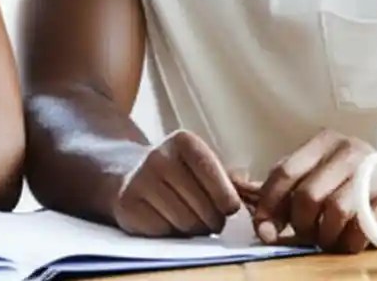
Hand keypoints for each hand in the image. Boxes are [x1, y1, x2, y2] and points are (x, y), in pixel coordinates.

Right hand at [111, 130, 242, 236]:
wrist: (130, 175)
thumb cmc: (179, 175)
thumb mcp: (202, 165)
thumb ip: (228, 179)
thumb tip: (249, 195)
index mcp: (183, 141)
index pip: (213, 175)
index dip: (226, 198)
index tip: (229, 209)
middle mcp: (159, 157)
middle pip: (204, 206)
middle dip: (213, 220)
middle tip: (210, 220)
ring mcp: (140, 180)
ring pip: (186, 223)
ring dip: (195, 229)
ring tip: (190, 220)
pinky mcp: (127, 204)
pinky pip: (164, 232)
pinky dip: (172, 234)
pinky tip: (167, 221)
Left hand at [253, 129, 376, 252]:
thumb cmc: (340, 179)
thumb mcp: (308, 175)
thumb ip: (279, 194)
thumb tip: (262, 227)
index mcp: (323, 140)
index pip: (285, 172)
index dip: (269, 204)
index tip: (263, 227)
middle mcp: (349, 150)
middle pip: (308, 194)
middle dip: (300, 222)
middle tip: (303, 232)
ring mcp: (373, 173)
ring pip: (335, 210)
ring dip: (323, 233)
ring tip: (323, 237)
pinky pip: (361, 228)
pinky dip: (346, 242)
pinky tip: (343, 240)